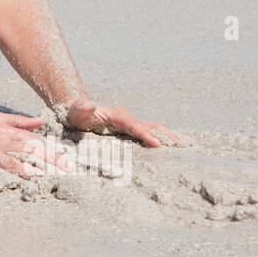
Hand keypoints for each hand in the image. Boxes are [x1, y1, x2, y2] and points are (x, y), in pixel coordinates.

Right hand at [0, 111, 75, 178]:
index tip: (69, 157)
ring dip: (34, 173)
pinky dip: (11, 183)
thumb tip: (41, 121)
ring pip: (15, 165)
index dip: (53, 148)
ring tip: (49, 179)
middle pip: (30, 150)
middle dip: (52, 159)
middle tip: (69, 169)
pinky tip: (24, 189)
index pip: (34, 139)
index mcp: (4, 129)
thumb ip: (18, 121)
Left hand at [63, 99, 178, 146]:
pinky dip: (159, 140)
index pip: (134, 125)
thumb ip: (82, 108)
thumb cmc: (77, 113)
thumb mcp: (77, 111)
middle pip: (149, 126)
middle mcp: (127, 119)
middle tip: (179, 147)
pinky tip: (168, 150)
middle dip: (163, 135)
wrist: (78, 111)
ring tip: (180, 149)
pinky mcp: (130, 131)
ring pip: (152, 129)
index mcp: (117, 115)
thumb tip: (89, 105)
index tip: (157, 144)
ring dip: (165, 137)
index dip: (145, 134)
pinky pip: (147, 134)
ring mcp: (130, 124)